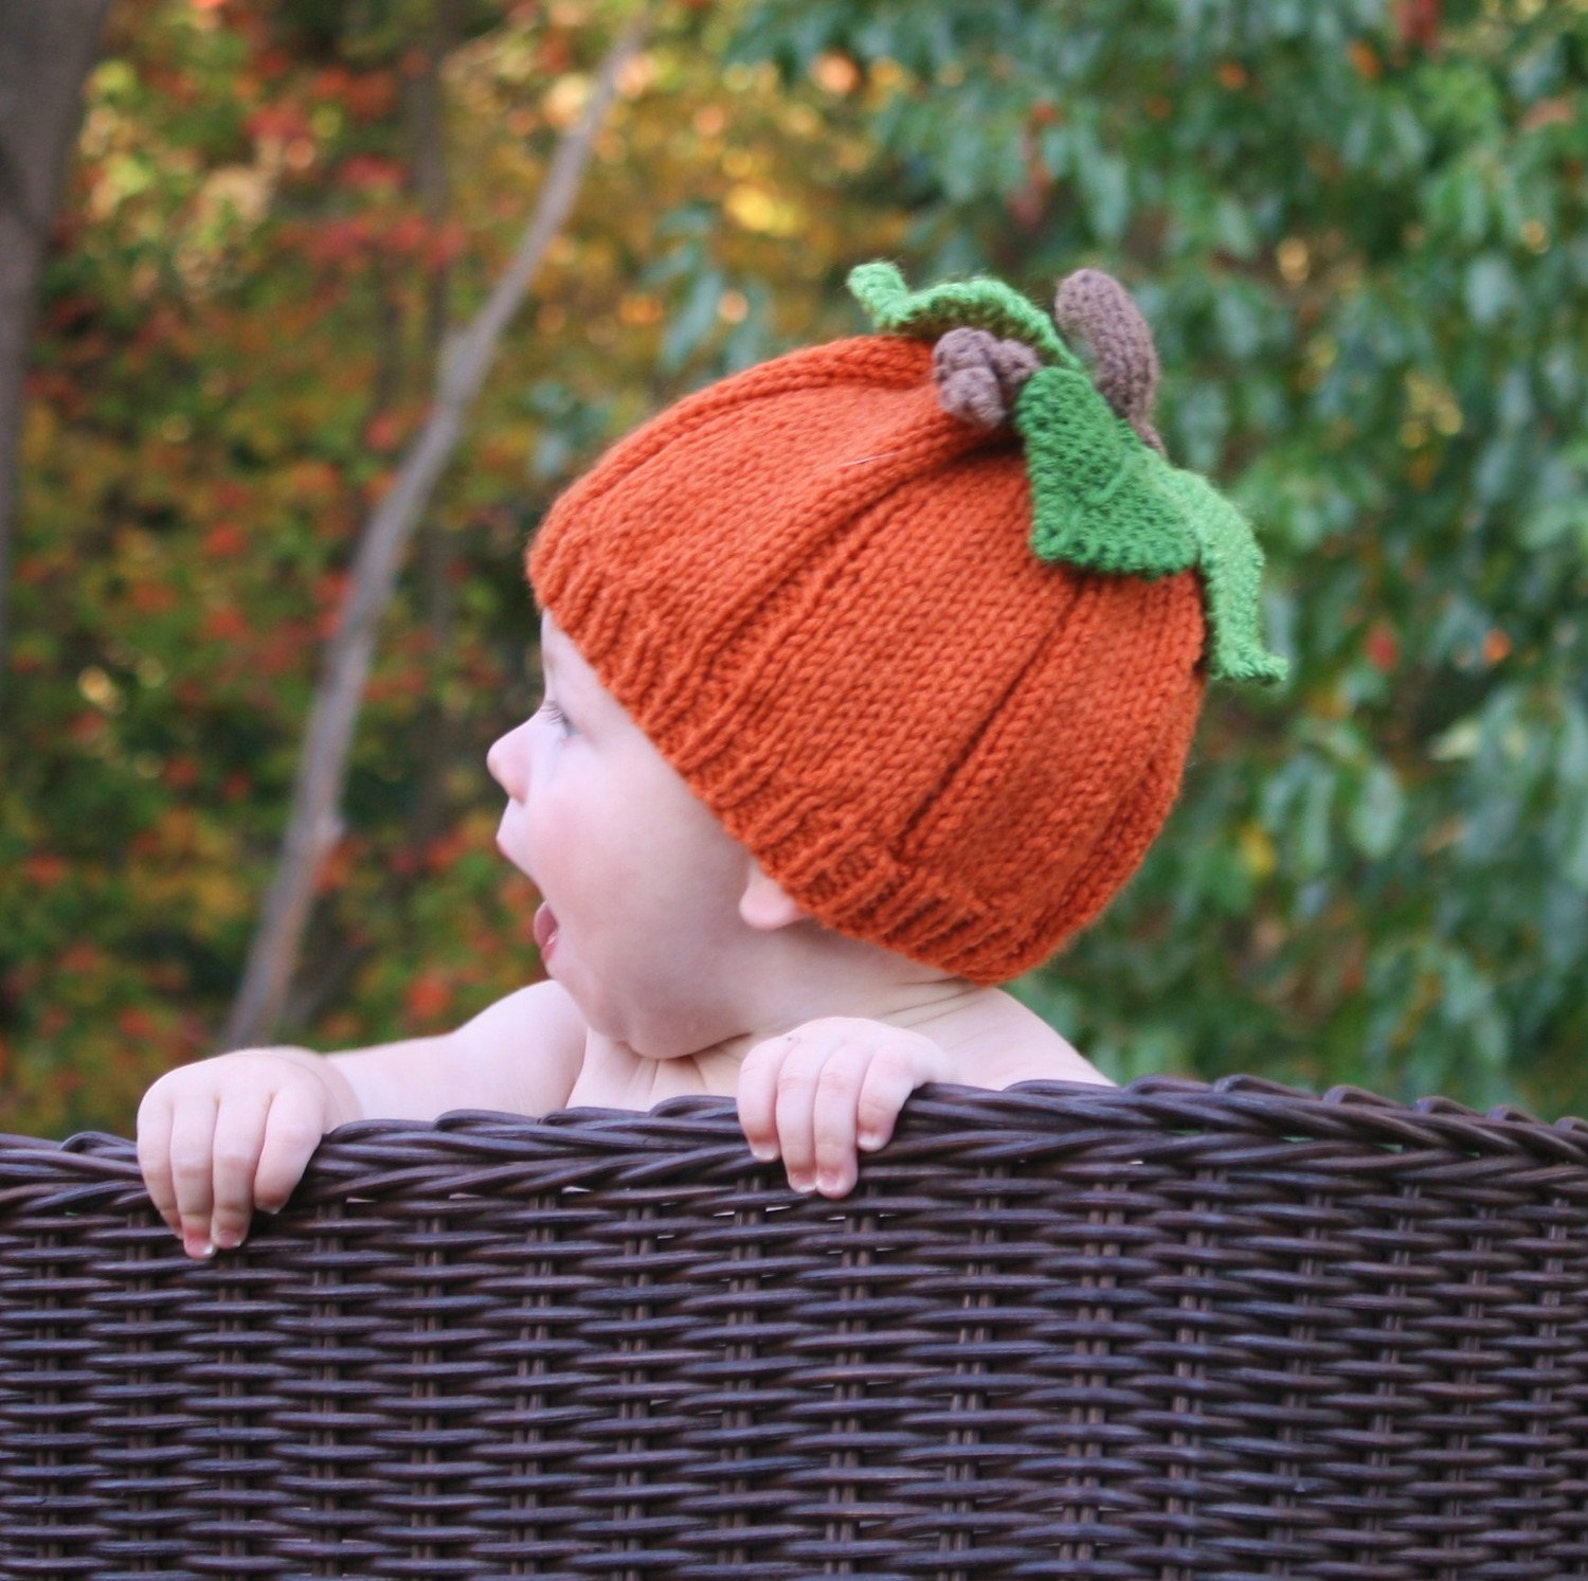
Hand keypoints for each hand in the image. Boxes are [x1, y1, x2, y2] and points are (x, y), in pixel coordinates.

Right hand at [136, 1047, 352, 1258]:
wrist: (265, 1081)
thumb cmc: (295, 1131)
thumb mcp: (320, 1144)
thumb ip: (314, 1178)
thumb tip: (298, 1238)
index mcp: (298, 1089)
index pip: (288, 1136)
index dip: (278, 1180)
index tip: (273, 1210)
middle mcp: (248, 1076)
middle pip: (233, 1154)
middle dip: (231, 1208)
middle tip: (232, 1242)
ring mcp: (199, 1082)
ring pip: (188, 1158)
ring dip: (194, 1211)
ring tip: (204, 1245)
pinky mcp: (160, 1096)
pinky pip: (153, 1156)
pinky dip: (164, 1198)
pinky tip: (180, 1224)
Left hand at [737, 1017, 950, 1198]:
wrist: (949, 1113)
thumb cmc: (871, 1125)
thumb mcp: (826, 1117)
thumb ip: (797, 1127)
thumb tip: (767, 1169)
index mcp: (802, 1046)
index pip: (762, 1065)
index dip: (756, 1111)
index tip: (766, 1157)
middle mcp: (832, 1033)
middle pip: (797, 1080)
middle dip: (797, 1140)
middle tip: (807, 1185)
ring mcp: (873, 1037)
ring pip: (836, 1081)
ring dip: (830, 1139)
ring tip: (837, 1182)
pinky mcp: (914, 1051)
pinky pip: (887, 1072)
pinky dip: (873, 1110)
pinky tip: (872, 1142)